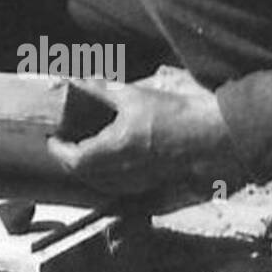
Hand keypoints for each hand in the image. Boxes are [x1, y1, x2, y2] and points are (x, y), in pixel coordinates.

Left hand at [47, 81, 243, 198]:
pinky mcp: (156, 187)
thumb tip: (80, 82)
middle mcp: (124, 172)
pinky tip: (116, 165)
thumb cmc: (179, 115)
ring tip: (88, 152)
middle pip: (85, 175)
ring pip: (103, 185)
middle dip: (71, 160)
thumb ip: (104, 90)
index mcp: (115, 149)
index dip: (58, 150)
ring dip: (90, 171)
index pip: (73, 159)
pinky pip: (123, 189)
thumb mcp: (136, 96)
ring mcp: (140, 183)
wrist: (217, 137)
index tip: (54, 138)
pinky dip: (111, 179)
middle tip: (67, 144)